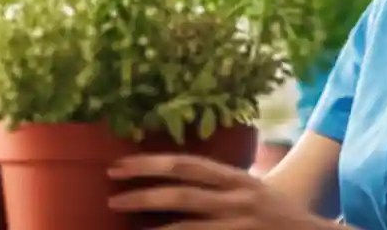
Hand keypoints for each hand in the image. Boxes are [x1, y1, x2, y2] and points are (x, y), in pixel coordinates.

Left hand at [107, 154, 339, 228]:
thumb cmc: (274, 210)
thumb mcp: (247, 187)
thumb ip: (213, 182)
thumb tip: (166, 174)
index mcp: (235, 178)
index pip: (185, 165)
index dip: (149, 164)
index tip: (117, 166)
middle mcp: (238, 199)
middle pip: (182, 194)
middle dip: (143, 195)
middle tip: (112, 199)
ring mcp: (241, 226)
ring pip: (189, 228)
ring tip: (128, 228)